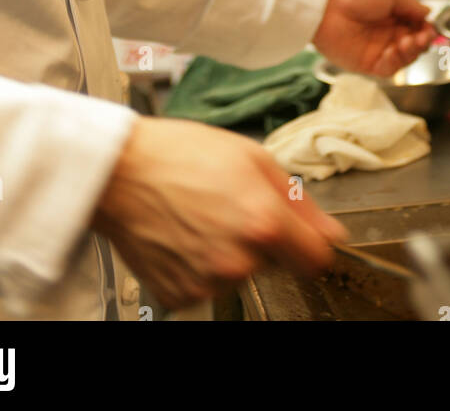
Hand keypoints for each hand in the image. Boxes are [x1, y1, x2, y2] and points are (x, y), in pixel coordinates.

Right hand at [90, 116, 348, 308]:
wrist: (118, 172)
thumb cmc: (178, 154)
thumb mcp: (251, 156)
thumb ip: (299, 200)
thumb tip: (332, 232)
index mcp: (263, 222)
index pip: (317, 260)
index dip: (312, 243)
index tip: (302, 235)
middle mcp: (238, 260)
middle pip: (274, 263)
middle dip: (262, 238)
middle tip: (230, 204)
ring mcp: (207, 283)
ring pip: (239, 273)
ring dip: (229, 251)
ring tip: (201, 215)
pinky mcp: (180, 296)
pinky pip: (206, 285)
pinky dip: (199, 266)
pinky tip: (183, 234)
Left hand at [312, 0, 437, 75]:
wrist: (327, 4)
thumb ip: (411, 6)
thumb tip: (428, 12)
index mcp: (391, 13)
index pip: (416, 26)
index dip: (425, 29)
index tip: (430, 28)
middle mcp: (385, 32)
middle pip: (414, 44)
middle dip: (422, 42)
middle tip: (423, 37)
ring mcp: (376, 48)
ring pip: (404, 58)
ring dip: (412, 51)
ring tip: (409, 41)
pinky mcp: (366, 63)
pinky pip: (389, 69)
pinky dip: (397, 62)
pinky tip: (395, 50)